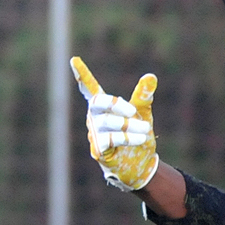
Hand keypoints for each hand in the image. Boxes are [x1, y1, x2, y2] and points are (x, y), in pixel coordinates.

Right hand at [71, 56, 158, 190]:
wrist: (140, 164)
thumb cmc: (137, 136)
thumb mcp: (143, 113)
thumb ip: (143, 96)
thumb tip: (150, 76)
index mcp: (104, 107)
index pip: (90, 88)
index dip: (82, 75)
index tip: (74, 59)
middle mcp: (95, 118)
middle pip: (97, 102)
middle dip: (116, 104)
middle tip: (135, 112)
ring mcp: (94, 134)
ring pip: (108, 122)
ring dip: (130, 126)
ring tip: (145, 131)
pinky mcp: (98, 149)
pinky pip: (110, 139)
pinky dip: (127, 138)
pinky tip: (139, 140)